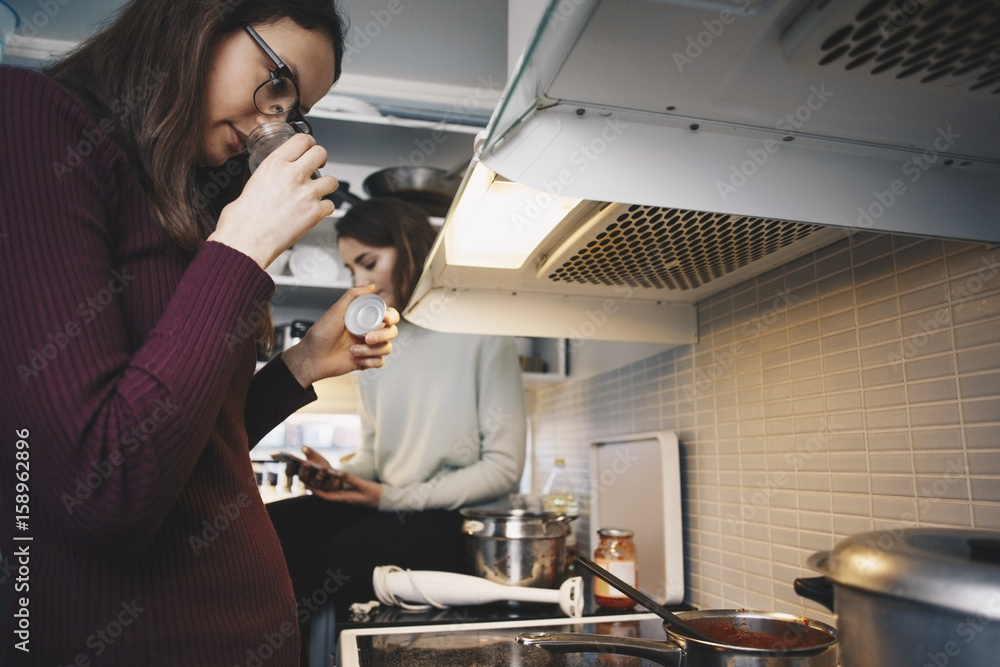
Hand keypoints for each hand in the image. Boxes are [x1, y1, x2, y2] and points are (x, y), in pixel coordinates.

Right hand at [208, 133, 338, 267]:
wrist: (245, 240)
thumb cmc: (242, 218)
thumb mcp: (252, 183)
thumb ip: (269, 177)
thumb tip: (271, 181)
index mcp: (275, 164)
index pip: (302, 140)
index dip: (309, 143)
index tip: (310, 149)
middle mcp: (293, 174)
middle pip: (320, 153)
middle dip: (321, 159)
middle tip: (318, 166)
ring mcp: (306, 193)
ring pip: (332, 180)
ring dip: (327, 185)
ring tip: (319, 190)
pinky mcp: (314, 212)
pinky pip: (330, 205)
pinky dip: (325, 208)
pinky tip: (316, 210)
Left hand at [281, 285, 398, 386]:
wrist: (311, 358)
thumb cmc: (320, 334)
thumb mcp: (335, 310)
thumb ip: (352, 295)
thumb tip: (371, 286)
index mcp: (364, 319)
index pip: (388, 315)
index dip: (392, 316)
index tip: (386, 319)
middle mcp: (368, 332)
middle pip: (392, 332)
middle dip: (383, 336)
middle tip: (366, 338)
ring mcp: (368, 347)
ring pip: (387, 348)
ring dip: (371, 350)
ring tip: (352, 351)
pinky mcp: (366, 361)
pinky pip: (380, 362)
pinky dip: (370, 361)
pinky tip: (356, 359)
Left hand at [295, 447, 381, 506]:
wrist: (387, 500)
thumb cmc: (376, 493)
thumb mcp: (363, 485)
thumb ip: (350, 479)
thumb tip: (337, 473)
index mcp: (346, 498)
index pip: (327, 497)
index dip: (316, 492)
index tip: (307, 486)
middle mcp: (345, 499)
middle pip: (327, 495)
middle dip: (317, 489)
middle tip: (306, 480)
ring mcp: (348, 498)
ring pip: (331, 494)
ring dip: (323, 488)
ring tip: (314, 480)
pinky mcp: (352, 495)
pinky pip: (338, 492)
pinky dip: (331, 486)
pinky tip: (329, 481)